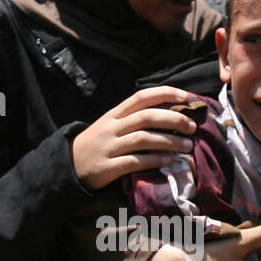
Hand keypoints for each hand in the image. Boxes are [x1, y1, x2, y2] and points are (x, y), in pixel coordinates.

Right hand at [71, 86, 197, 190]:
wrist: (69, 165)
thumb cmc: (97, 144)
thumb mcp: (110, 125)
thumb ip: (133, 118)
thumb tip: (168, 114)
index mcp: (114, 114)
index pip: (141, 97)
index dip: (165, 93)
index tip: (186, 96)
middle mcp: (112, 127)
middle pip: (146, 117)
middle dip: (173, 119)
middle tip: (192, 127)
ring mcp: (109, 147)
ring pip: (143, 139)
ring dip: (169, 141)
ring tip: (187, 146)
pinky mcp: (108, 167)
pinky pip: (134, 162)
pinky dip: (154, 160)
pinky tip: (168, 161)